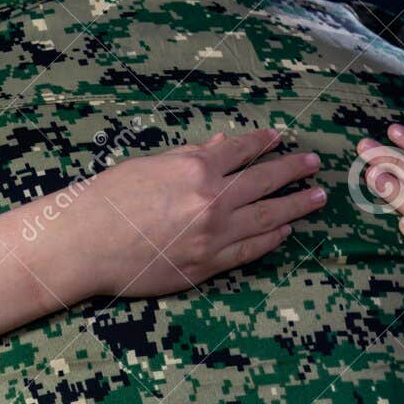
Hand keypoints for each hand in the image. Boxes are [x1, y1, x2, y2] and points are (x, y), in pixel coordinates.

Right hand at [79, 128, 326, 297]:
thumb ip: (189, 155)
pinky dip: (272, 239)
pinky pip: (251, 250)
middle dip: (293, 170)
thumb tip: (221, 144)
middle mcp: (211, 199)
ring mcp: (213, 234)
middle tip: (315, 165)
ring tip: (317, 198)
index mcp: (194, 168)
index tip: (280, 138)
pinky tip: (286, 231)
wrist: (86, 243)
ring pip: (267, 217)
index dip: (263, 142)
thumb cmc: (108, 198)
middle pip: (265, 181)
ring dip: (296, 205)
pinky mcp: (208, 264)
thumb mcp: (148, 165)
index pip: (241, 150)